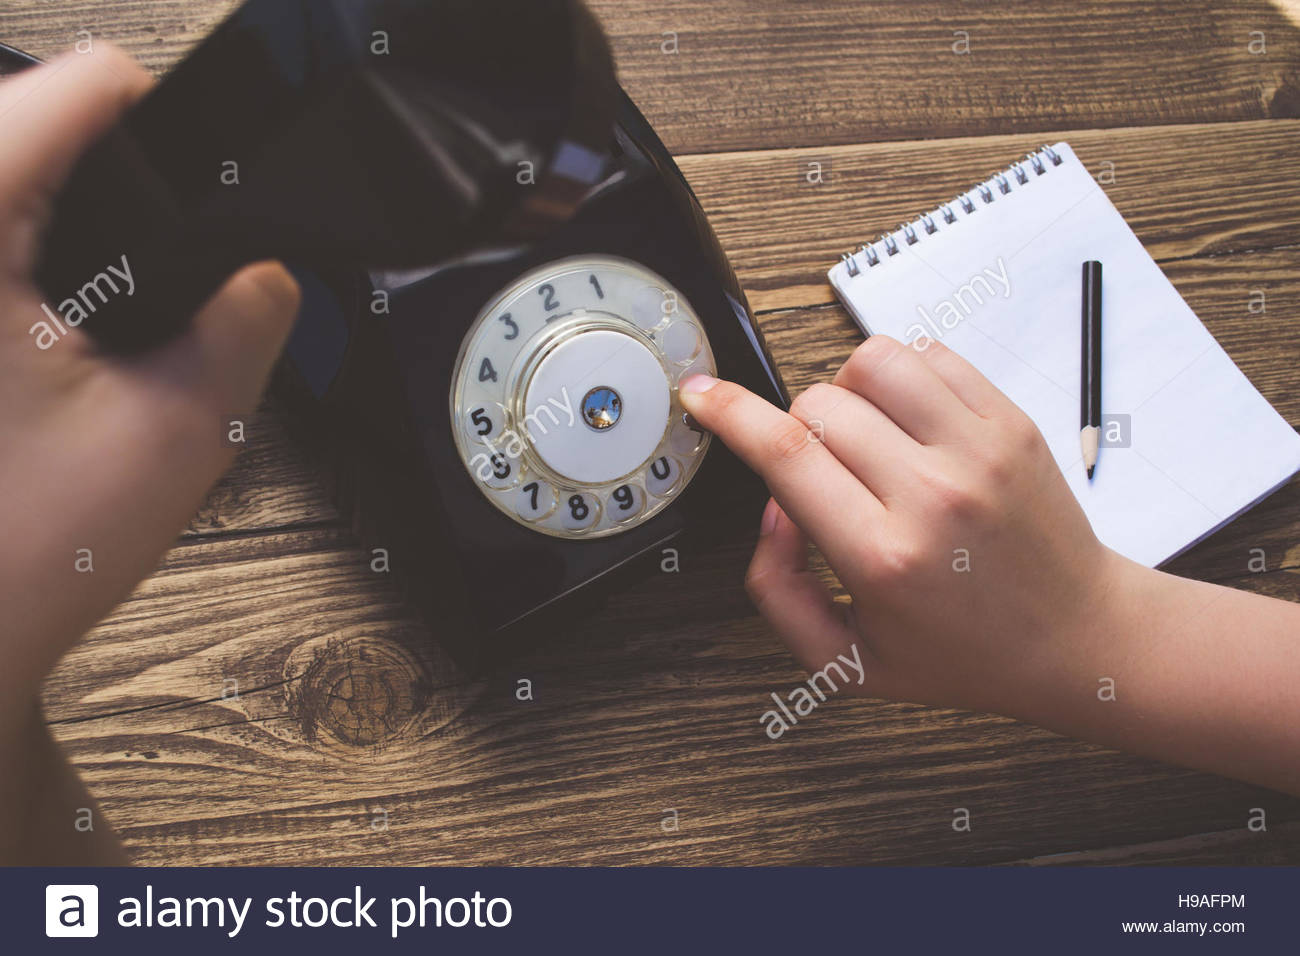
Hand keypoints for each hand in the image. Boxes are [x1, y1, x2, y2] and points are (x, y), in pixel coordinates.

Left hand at [0, 46, 298, 859]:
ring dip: (65, 232)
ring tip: (96, 321)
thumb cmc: (16, 559)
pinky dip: (33, 275)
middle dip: (114, 190)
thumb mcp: (175, 433)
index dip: (159, 112)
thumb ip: (243, 327)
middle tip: (153, 275)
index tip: (200, 158)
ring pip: (7, 192)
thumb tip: (266, 274)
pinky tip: (52, 348)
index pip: (72, 89)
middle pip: (30, 130)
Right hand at [679, 334, 1122, 718]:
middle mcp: (934, 493)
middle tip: (824, 472)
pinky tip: (909, 422)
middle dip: (796, 428)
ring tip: (865, 437)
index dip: (728, 412)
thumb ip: (778, 591)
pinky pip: (931, 355)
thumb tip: (770, 508)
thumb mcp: (846, 661)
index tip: (702, 394)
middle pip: (819, 403)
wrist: (1076, 636)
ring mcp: (979, 450)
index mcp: (884, 556)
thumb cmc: (964, 652)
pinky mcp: (1011, 422)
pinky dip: (902, 376)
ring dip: (847, 389)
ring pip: (874, 360)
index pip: (785, 452)